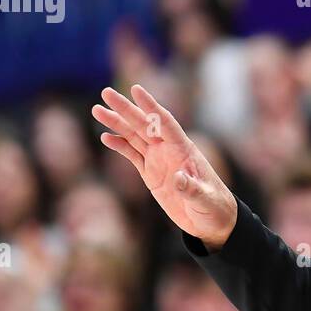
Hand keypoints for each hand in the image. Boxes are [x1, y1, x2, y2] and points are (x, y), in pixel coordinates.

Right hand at [93, 84, 237, 249]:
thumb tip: (179, 179)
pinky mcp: (151, 173)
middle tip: (106, 93)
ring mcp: (159, 160)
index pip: (165, 122)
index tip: (136, 89)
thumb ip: (192, 189)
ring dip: (117, 123)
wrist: (211, 221)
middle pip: (145, 124)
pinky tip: (105, 136)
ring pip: (134, 136)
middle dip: (126, 109)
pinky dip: (119, 145)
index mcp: (184, 150)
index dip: (151, 106)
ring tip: (97, 110)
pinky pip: (132, 155)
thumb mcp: (205, 199)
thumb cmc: (214, 207)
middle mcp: (169, 150)